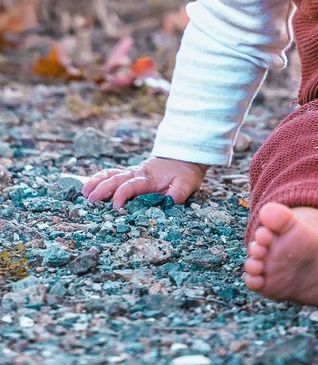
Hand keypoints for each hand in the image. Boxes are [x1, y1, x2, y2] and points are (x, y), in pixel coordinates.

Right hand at [81, 156, 206, 209]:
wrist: (185, 157)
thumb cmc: (184, 173)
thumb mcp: (186, 183)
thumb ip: (177, 194)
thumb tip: (168, 204)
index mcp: (149, 177)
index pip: (131, 185)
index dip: (122, 194)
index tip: (115, 207)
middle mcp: (137, 173)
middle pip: (116, 179)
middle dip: (102, 189)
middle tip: (89, 201)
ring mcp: (132, 172)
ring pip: (111, 174)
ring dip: (97, 182)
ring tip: (83, 192)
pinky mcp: (130, 174)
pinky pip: (112, 173)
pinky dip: (99, 178)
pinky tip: (88, 185)